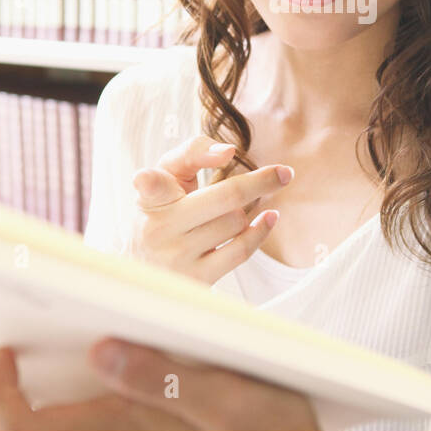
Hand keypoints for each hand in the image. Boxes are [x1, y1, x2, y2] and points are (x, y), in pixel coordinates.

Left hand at [0, 341, 321, 430]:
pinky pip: (82, 427)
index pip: (22, 429)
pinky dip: (64, 406)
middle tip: (5, 353)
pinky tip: (89, 367)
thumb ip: (165, 378)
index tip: (1, 352)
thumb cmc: (273, 428)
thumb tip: (100, 350)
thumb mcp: (232, 400)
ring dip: (29, 405)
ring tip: (35, 356)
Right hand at [130, 135, 291, 283]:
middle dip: (260, 182)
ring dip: (248, 210)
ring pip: (236, 221)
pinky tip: (269, 218)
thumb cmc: (165, 208)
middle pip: (225, 198)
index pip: (149, 184)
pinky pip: (240, 251)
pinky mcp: (197, 278)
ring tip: (243, 207)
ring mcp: (178, 256)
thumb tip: (227, 153)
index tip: (146, 177)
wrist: (148, 267)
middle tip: (284, 173)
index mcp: (150, 197)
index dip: (147, 180)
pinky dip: (260, 231)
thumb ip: (194, 151)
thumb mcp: (169, 175)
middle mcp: (160, 228)